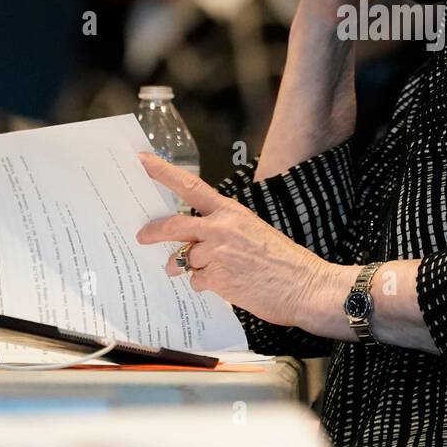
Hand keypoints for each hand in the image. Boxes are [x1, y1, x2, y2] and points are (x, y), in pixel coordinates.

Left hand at [136, 152, 338, 329]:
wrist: (304, 286)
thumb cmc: (283, 261)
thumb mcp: (253, 232)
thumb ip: (221, 233)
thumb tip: (194, 247)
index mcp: (231, 211)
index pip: (190, 186)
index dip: (163, 172)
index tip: (142, 161)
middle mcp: (220, 228)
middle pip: (173, 226)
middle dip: (153, 232)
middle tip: (142, 236)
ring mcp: (216, 253)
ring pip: (185, 260)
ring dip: (192, 269)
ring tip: (216, 274)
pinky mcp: (216, 278)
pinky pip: (197, 282)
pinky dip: (207, 286)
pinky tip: (230, 286)